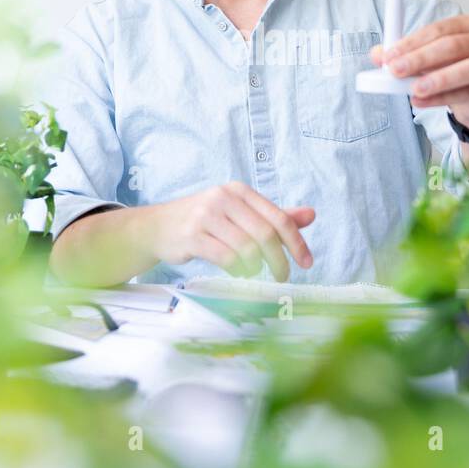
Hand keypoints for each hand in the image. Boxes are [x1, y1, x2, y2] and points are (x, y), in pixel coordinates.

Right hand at [148, 182, 314, 280]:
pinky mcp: (192, 235)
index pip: (278, 218)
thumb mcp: (239, 213)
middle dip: (279, 260)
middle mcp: (223, 198)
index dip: (296, 242)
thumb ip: (273, 216)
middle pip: (264, 234)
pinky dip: (237, 269)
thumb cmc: (204, 221)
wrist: (157, 226)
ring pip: (246, 247)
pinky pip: (225, 257)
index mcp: (239, 191)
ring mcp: (206, 216)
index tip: (307, 263)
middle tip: (283, 276)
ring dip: (256, 266)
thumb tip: (311, 215)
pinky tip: (238, 272)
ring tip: (254, 272)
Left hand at [371, 14, 468, 129]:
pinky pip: (466, 93)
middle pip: (452, 46)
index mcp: (467, 25)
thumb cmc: (451, 71)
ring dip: (437, 78)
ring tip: (414, 89)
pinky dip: (441, 98)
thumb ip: (403, 55)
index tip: (389, 55)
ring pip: (468, 68)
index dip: (412, 42)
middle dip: (420, 59)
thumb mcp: (426, 60)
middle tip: (396, 71)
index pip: (438, 30)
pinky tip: (420, 101)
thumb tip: (377, 54)